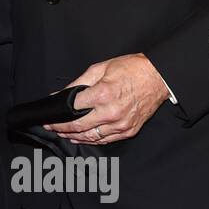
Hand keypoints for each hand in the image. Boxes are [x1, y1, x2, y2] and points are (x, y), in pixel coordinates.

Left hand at [46, 53, 170, 146]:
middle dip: (61, 129)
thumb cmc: (131, 69)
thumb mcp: (100, 68)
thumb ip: (78, 83)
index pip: (72, 109)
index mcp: (102, 95)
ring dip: (75, 137)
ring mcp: (121, 124)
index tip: (50, 116)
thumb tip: (60, 94)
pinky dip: (92, 140)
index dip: (58, 115)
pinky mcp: (129, 130)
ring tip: (63, 134)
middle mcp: (111, 113)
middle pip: (79, 127)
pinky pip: (106, 139)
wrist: (159, 77)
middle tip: (51, 127)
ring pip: (92, 137)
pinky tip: (82, 138)